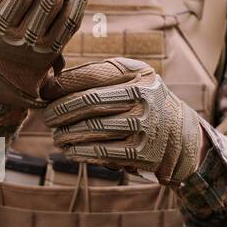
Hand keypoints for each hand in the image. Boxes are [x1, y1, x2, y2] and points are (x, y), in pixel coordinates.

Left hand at [40, 57, 203, 183]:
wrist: (180, 133)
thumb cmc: (142, 102)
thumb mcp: (130, 79)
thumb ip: (97, 75)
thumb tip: (51, 83)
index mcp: (137, 74)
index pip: (90, 76)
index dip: (62, 85)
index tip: (45, 93)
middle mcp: (143, 97)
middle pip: (88, 102)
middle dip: (60, 111)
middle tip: (48, 118)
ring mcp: (143, 126)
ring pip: (91, 129)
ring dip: (66, 134)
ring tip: (57, 135)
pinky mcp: (142, 152)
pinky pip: (101, 153)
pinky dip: (79, 152)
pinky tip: (70, 151)